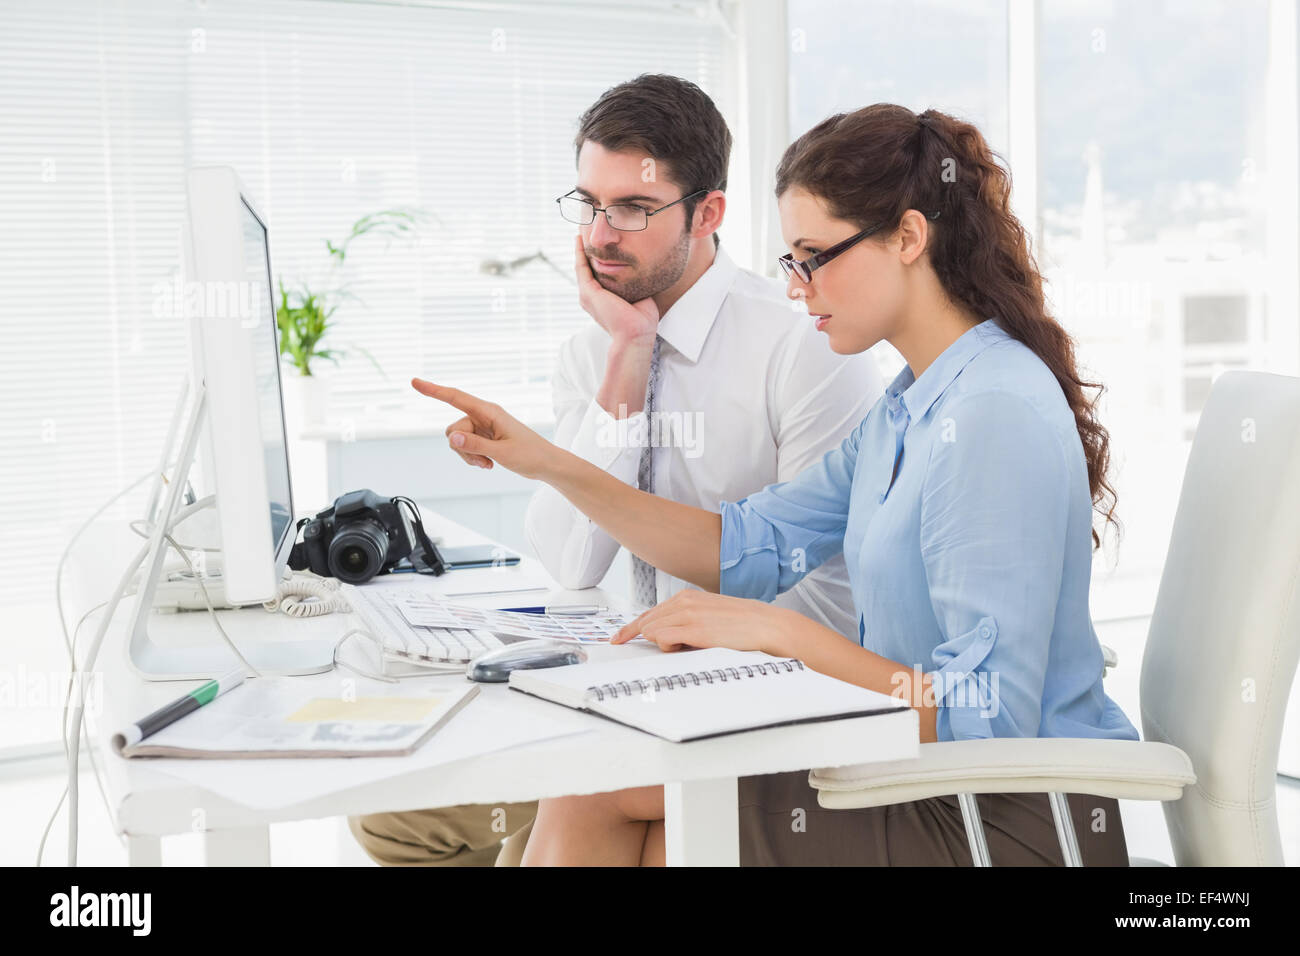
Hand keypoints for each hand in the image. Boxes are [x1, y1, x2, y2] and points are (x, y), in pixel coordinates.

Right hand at [410, 378, 557, 480]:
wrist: (546, 464)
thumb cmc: (530, 454)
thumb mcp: (501, 452)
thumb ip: (475, 445)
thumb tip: (453, 438)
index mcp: (489, 411)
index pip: (455, 397)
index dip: (434, 390)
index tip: (415, 382)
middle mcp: (484, 416)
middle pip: (454, 428)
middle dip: (461, 447)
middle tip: (482, 460)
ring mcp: (484, 427)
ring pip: (458, 440)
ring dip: (468, 455)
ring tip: (487, 463)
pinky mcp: (485, 437)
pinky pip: (466, 446)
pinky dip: (473, 457)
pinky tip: (488, 464)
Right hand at [574, 234, 658, 342]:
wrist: (636, 334)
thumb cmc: (641, 320)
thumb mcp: (636, 294)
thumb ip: (634, 282)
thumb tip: (643, 268)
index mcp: (600, 299)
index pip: (594, 273)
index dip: (594, 256)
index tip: (597, 241)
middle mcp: (590, 297)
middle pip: (584, 267)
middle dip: (584, 248)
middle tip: (584, 229)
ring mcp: (587, 295)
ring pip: (580, 265)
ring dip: (579, 247)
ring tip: (580, 229)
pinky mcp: (588, 292)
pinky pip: (581, 267)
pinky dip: (579, 252)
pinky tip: (579, 238)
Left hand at [610, 590, 797, 656]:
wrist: (766, 626)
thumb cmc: (741, 625)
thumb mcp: (709, 616)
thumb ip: (687, 621)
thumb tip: (667, 636)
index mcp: (686, 597)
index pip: (649, 613)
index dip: (630, 628)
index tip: (617, 638)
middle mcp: (684, 602)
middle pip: (644, 622)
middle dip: (634, 637)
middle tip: (622, 645)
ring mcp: (688, 614)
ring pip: (651, 630)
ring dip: (660, 643)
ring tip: (684, 647)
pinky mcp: (694, 629)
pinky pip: (662, 638)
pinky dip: (666, 646)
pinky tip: (683, 647)